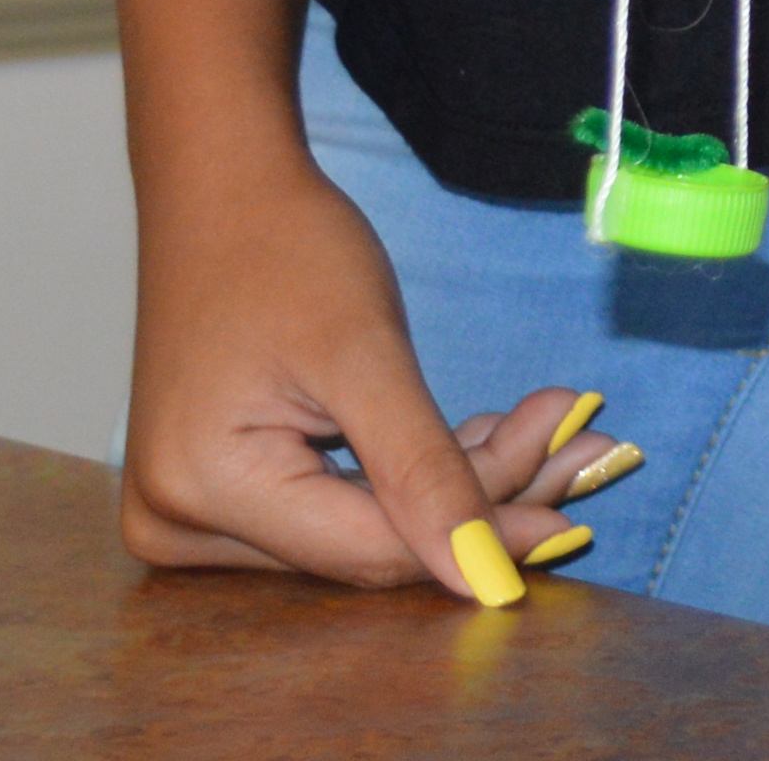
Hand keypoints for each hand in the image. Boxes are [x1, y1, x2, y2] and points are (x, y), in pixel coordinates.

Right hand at [116, 148, 586, 603]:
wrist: (223, 187)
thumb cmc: (283, 247)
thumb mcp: (364, 353)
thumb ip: (423, 472)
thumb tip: (487, 581)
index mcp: (202, 491)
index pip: (371, 548)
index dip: (482, 532)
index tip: (580, 500)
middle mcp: (183, 521)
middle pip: (370, 543)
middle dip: (485, 497)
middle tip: (585, 442)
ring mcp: (195, 511)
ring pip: (364, 529)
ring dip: (461, 484)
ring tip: (550, 427)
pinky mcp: (223, 491)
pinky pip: (337, 505)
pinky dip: (413, 474)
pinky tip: (485, 436)